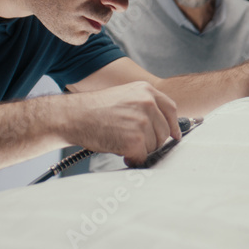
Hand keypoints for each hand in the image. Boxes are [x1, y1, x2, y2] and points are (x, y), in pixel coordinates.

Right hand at [61, 82, 180, 165]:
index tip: (174, 135)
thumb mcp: (124, 96)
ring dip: (140, 149)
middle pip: (164, 132)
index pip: (171, 109)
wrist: (74, 116)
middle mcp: (147, 103)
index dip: (173, 125)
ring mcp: (143, 121)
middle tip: (133, 142)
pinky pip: (142, 156)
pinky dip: (132, 158)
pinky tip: (120, 150)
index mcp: (146, 90)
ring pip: (154, 146)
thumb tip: (160, 125)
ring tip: (121, 141)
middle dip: (151, 141)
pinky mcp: (136, 139)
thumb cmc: (94, 109)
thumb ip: (143, 106)